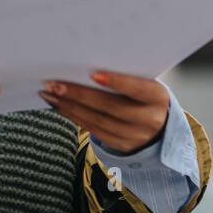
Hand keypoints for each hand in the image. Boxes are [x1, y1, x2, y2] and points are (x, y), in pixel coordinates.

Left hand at [39, 70, 168, 154]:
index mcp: (158, 97)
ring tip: (50, 94)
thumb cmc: (147, 96)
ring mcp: (135, 136)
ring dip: (70, 107)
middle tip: (55, 84)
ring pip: (98, 120)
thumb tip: (89, 67)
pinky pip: (94, 130)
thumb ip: (128, 77)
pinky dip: (74, 117)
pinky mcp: (121, 145)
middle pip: (111, 107)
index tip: (93, 74)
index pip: (138, 89)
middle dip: (80, 95)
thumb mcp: (148, 85)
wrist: (162, 128)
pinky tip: (60, 107)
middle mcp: (149, 119)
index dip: (117, 82)